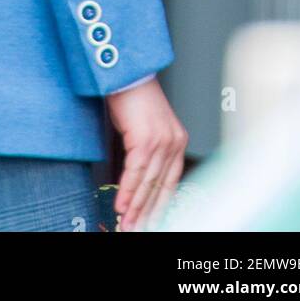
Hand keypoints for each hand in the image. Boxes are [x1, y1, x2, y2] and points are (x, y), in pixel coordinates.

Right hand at [105, 78, 187, 231]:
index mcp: (177, 141)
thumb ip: (146, 153)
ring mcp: (161, 141)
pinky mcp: (145, 138)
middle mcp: (173, 142)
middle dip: (147, 213)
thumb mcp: (144, 127)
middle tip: (136, 229)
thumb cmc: (132, 96)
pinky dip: (127, 190)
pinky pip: (136, 172)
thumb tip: (136, 182)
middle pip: (160, 188)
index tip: (150, 222)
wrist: (126, 72)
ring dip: (135, 207)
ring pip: (148, 183)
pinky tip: (122, 204)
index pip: (171, 184)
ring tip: (126, 223)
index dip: (160, 207)